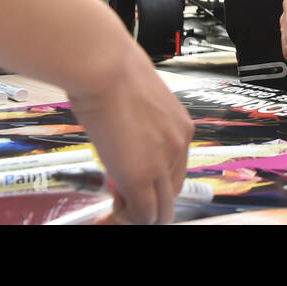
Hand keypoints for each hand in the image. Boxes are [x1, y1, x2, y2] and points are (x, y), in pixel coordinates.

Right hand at [65, 52, 193, 224]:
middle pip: (173, 193)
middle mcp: (178, 147)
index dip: (154, 181)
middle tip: (123, 197)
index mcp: (181, 128)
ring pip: (161, 211)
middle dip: (149, 201)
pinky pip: (142, 214)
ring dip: (139, 214)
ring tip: (118, 203)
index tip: (133, 179)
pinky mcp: (138, 176)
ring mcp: (161, 163)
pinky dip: (127, 217)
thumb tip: (126, 137)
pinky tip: (113, 204)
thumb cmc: (114, 73)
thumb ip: (140, 125)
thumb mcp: (138, 100)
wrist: (105, 68)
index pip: (176, 169)